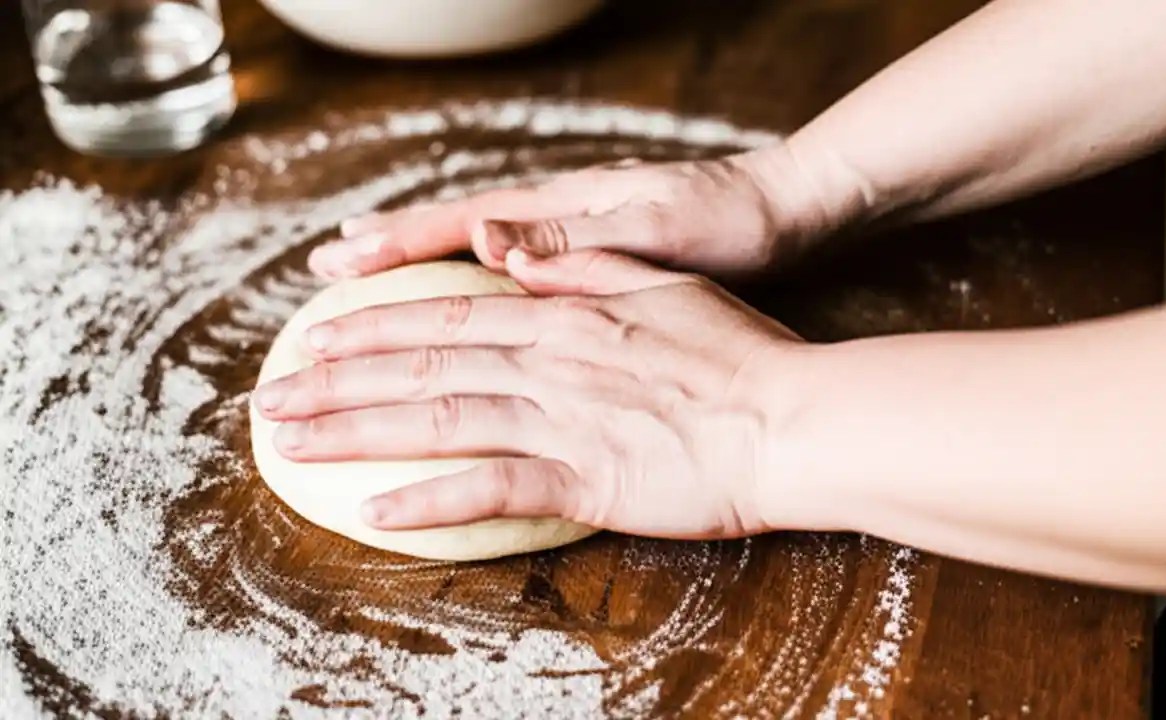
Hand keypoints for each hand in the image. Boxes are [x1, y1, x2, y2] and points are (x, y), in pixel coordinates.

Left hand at [255, 251, 801, 538]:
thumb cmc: (739, 355)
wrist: (792, 420)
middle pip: (421, 364)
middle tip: (272, 396)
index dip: (373, 326)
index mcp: (562, 314)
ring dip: (357, 431)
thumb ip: (585, 269)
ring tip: (292, 444)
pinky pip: (491, 488)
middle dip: (337, 379)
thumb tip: (516, 256)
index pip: (446, 314)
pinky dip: (430, 500)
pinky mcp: (586, 480)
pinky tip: (376, 510)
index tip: (317, 338)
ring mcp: (563, 421)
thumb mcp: (663, 285)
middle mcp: (548, 362)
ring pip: (438, 419)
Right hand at [307, 146, 841, 281]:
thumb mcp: (652, 231)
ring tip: (364, 284)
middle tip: (322, 278)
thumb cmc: (723, 221)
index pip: (458, 223)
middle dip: (385, 257)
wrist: (780, 214)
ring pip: (476, 253)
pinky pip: (513, 275)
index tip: (339, 262)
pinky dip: (471, 286)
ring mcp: (571, 239)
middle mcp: (554, 219)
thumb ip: (573, 238)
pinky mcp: (593, 263)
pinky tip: (455, 310)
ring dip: (419, 270)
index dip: (397, 245)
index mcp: (561, 209)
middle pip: (451, 234)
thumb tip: (488, 242)